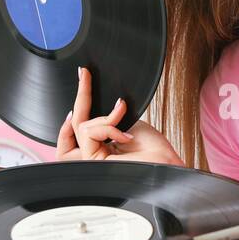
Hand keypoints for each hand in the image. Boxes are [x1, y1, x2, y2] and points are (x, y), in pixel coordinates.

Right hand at [56, 65, 183, 164]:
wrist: (165, 165)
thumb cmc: (153, 151)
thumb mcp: (127, 125)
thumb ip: (108, 119)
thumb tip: (93, 105)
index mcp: (100, 147)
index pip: (80, 125)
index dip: (78, 103)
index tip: (83, 76)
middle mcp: (92, 155)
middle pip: (73, 124)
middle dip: (80, 96)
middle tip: (84, 74)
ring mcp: (90, 160)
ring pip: (80, 126)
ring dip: (104, 118)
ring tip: (122, 115)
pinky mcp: (92, 161)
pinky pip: (88, 133)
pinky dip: (108, 128)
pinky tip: (125, 135)